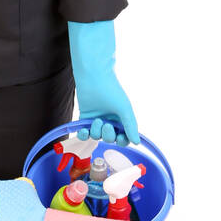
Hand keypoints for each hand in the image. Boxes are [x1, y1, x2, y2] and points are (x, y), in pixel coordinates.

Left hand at [67, 19, 139, 145]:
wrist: (94, 77)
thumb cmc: (111, 90)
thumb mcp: (125, 109)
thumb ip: (131, 126)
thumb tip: (137, 142)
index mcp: (121, 119)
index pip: (123, 137)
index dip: (122, 140)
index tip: (120, 137)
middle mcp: (109, 120)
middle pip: (109, 138)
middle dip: (108, 134)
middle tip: (106, 124)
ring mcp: (97, 120)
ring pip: (96, 136)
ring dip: (96, 131)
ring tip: (96, 120)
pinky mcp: (85, 118)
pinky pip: (84, 133)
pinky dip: (83, 135)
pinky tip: (83, 131)